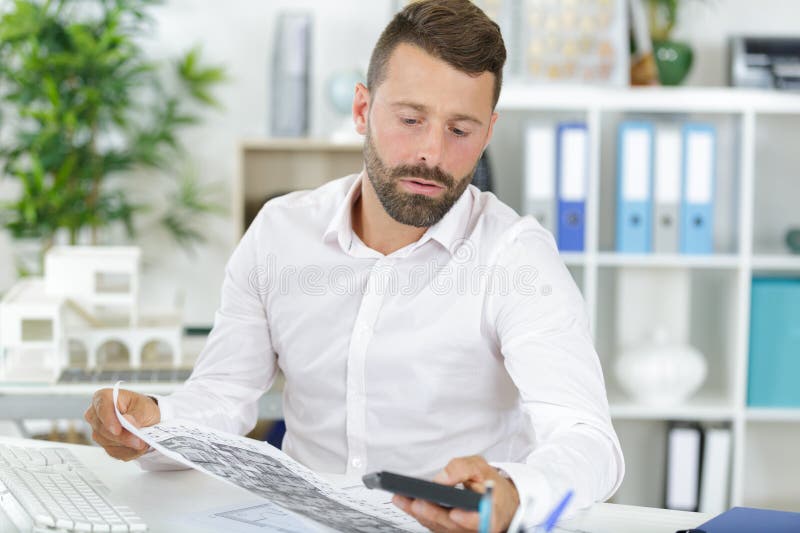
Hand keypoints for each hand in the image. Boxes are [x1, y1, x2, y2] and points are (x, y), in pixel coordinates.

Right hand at [84, 388, 159, 460]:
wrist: (146, 420)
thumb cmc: (142, 408)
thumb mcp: (146, 408)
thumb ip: (137, 415)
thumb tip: (128, 421)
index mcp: (104, 397)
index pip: (101, 407)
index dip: (108, 420)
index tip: (117, 430)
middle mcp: (97, 414)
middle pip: (103, 429)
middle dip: (123, 437)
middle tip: (139, 441)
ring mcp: (98, 430)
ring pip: (108, 442)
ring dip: (127, 445)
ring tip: (142, 441)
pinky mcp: (103, 444)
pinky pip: (113, 452)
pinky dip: (127, 451)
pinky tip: (136, 446)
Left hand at [392, 456, 519, 532]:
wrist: (497, 500)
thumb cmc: (489, 484)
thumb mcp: (481, 467)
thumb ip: (463, 468)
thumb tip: (442, 478)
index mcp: (490, 512)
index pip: (480, 520)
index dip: (468, 520)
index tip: (456, 512)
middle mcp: (476, 527)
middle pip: (453, 525)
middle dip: (434, 514)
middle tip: (417, 502)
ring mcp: (461, 532)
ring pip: (439, 527)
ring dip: (420, 514)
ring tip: (402, 499)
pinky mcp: (449, 531)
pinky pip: (433, 525)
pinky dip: (418, 514)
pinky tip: (404, 502)